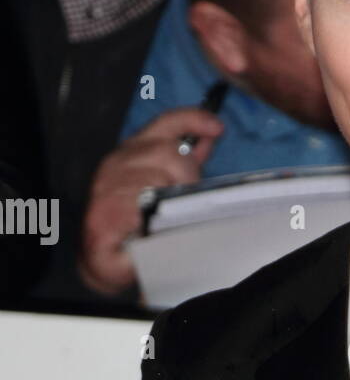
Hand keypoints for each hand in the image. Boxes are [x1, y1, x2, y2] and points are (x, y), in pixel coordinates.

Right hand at [78, 108, 224, 294]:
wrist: (102, 259)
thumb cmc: (135, 222)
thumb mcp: (166, 185)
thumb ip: (186, 161)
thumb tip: (209, 137)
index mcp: (135, 152)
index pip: (166, 123)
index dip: (193, 120)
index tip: (216, 128)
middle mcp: (118, 162)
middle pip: (168, 154)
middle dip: (186, 177)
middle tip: (184, 201)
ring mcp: (107, 187)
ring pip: (156, 181)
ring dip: (168, 203)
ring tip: (164, 218)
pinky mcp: (102, 214)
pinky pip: (140, 210)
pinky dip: (150, 220)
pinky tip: (150, 228)